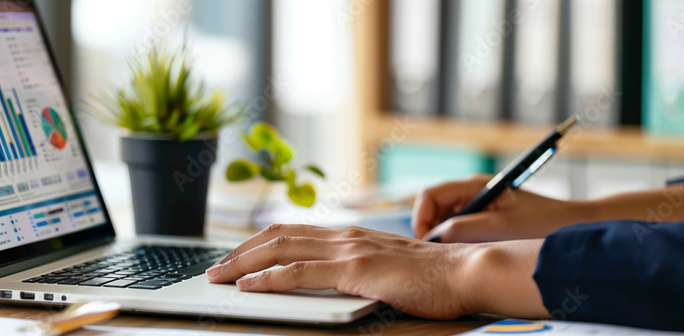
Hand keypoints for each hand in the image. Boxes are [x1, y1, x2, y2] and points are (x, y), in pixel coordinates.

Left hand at [204, 224, 548, 319]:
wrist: (467, 272)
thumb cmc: (436, 277)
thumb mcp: (389, 268)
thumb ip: (362, 269)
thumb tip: (340, 280)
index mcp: (352, 235)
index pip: (294, 232)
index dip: (261, 243)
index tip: (238, 256)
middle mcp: (345, 235)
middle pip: (278, 236)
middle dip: (241, 251)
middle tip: (216, 268)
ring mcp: (349, 250)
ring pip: (281, 250)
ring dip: (244, 263)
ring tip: (220, 276)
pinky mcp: (355, 270)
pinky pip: (301, 273)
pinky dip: (269, 278)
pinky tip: (250, 286)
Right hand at [412, 175, 589, 242]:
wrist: (576, 224)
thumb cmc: (544, 223)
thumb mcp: (501, 228)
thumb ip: (464, 229)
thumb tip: (433, 237)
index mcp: (475, 185)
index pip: (430, 195)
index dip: (421, 218)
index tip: (426, 242)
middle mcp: (474, 192)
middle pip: (434, 208)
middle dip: (429, 230)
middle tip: (436, 255)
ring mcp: (480, 206)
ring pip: (445, 220)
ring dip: (443, 237)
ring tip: (452, 257)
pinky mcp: (487, 219)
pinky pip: (460, 229)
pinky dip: (455, 242)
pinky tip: (466, 256)